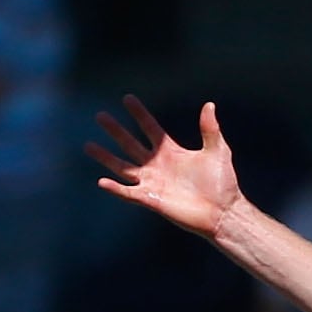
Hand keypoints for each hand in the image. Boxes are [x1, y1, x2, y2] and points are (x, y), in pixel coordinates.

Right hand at [87, 95, 239, 239]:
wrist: (222, 212)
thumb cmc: (222, 183)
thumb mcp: (217, 150)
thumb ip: (210, 128)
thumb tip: (209, 104)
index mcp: (171, 152)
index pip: (150, 129)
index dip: (139, 114)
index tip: (127, 99)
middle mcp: (158, 165)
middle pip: (131, 144)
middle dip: (116, 131)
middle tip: (100, 116)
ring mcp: (153, 183)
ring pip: (123, 167)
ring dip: (106, 157)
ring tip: (88, 145)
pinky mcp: (151, 200)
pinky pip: (129, 193)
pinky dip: (115, 188)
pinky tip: (101, 181)